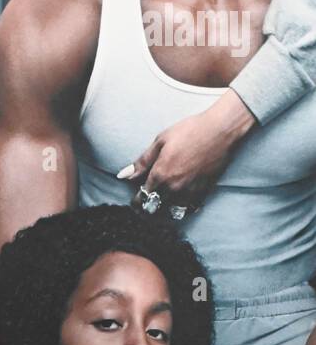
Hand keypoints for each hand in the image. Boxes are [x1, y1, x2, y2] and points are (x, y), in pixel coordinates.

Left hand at [117, 91, 256, 211]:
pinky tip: (178, 202)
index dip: (135, 202)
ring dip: (163, 211)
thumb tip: (123, 175)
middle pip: (153, 210)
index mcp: (160, 175)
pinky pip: (187, 210)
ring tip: (160, 205)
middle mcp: (173, 188)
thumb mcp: (161, 141)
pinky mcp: (202, 193)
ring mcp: (189, 193)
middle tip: (145, 205)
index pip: (141, 199)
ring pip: (169, 214)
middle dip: (146, 209)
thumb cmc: (190, 131)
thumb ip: (142, 162)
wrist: (221, 131)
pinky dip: (181, 209)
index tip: (135, 201)